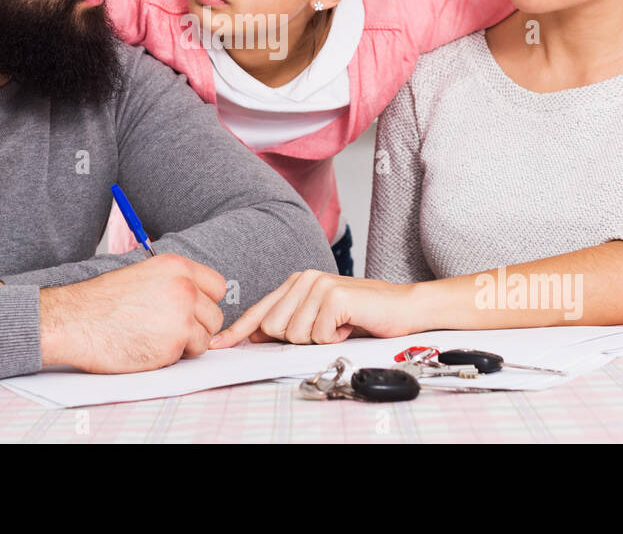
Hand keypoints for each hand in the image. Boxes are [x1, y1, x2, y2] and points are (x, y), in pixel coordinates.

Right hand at [39, 253, 226, 372]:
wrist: (74, 321)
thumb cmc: (101, 302)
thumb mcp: (143, 275)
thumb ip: (173, 283)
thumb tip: (198, 298)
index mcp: (176, 266)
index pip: (217, 285)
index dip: (205, 302)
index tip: (193, 310)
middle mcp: (184, 288)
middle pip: (215, 315)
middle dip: (198, 326)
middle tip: (169, 330)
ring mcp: (181, 317)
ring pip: (206, 338)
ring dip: (187, 344)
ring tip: (156, 338)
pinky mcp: (173, 344)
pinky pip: (188, 355)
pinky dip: (173, 357)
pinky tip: (148, 347)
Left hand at [209, 270, 420, 347]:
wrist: (404, 306)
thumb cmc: (363, 315)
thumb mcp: (320, 318)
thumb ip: (290, 322)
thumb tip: (256, 337)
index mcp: (296, 283)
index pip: (260, 310)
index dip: (238, 331)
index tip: (219, 344)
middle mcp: (304, 279)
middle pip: (273, 328)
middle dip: (297, 339)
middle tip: (326, 329)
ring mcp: (318, 285)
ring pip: (293, 334)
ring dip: (319, 339)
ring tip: (339, 326)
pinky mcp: (333, 296)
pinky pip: (317, 335)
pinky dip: (335, 338)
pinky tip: (349, 325)